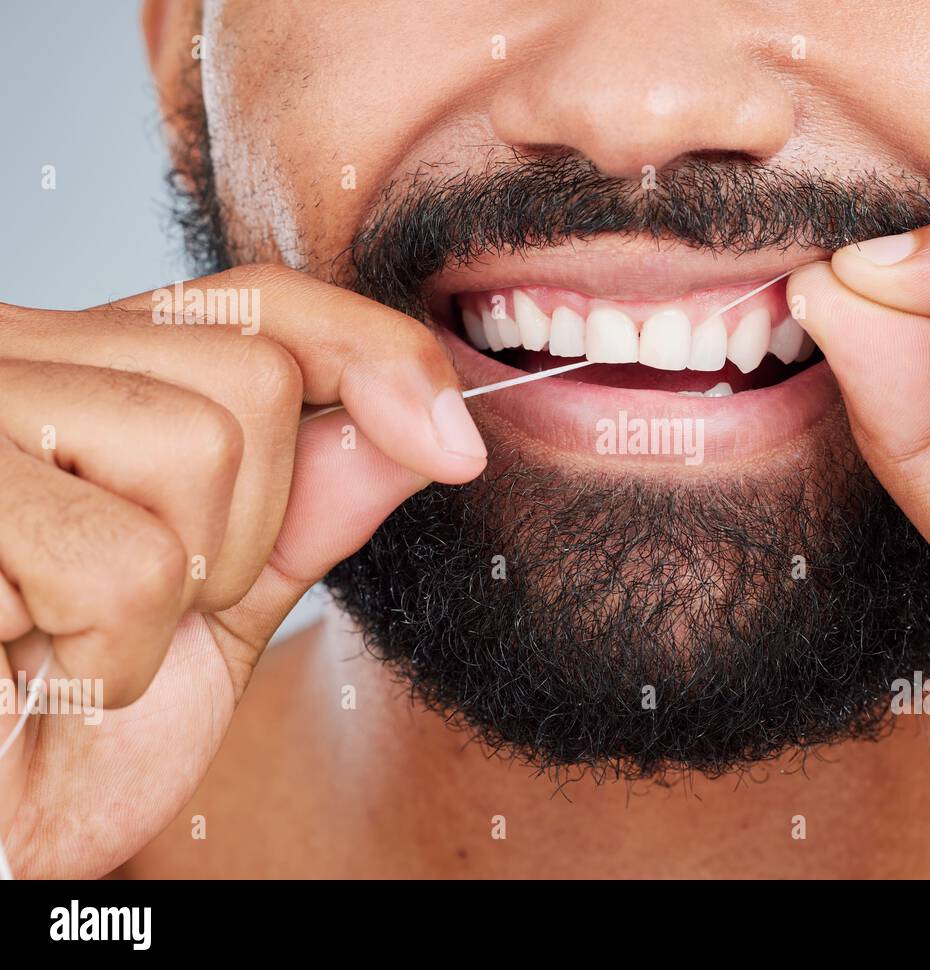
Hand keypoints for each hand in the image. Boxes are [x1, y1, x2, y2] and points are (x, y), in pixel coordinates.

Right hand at [0, 264, 484, 877]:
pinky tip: (36, 665)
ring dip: (175, 598)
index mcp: (96, 369)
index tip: (459, 451)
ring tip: (86, 634)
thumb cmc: (79, 718)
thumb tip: (426, 425)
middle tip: (155, 605)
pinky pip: (123, 562)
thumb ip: (315, 506)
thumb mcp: (229, 603)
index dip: (379, 358)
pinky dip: (113, 655)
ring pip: (198, 449)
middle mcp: (23, 356)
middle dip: (246, 530)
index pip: (268, 301)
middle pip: (255, 376)